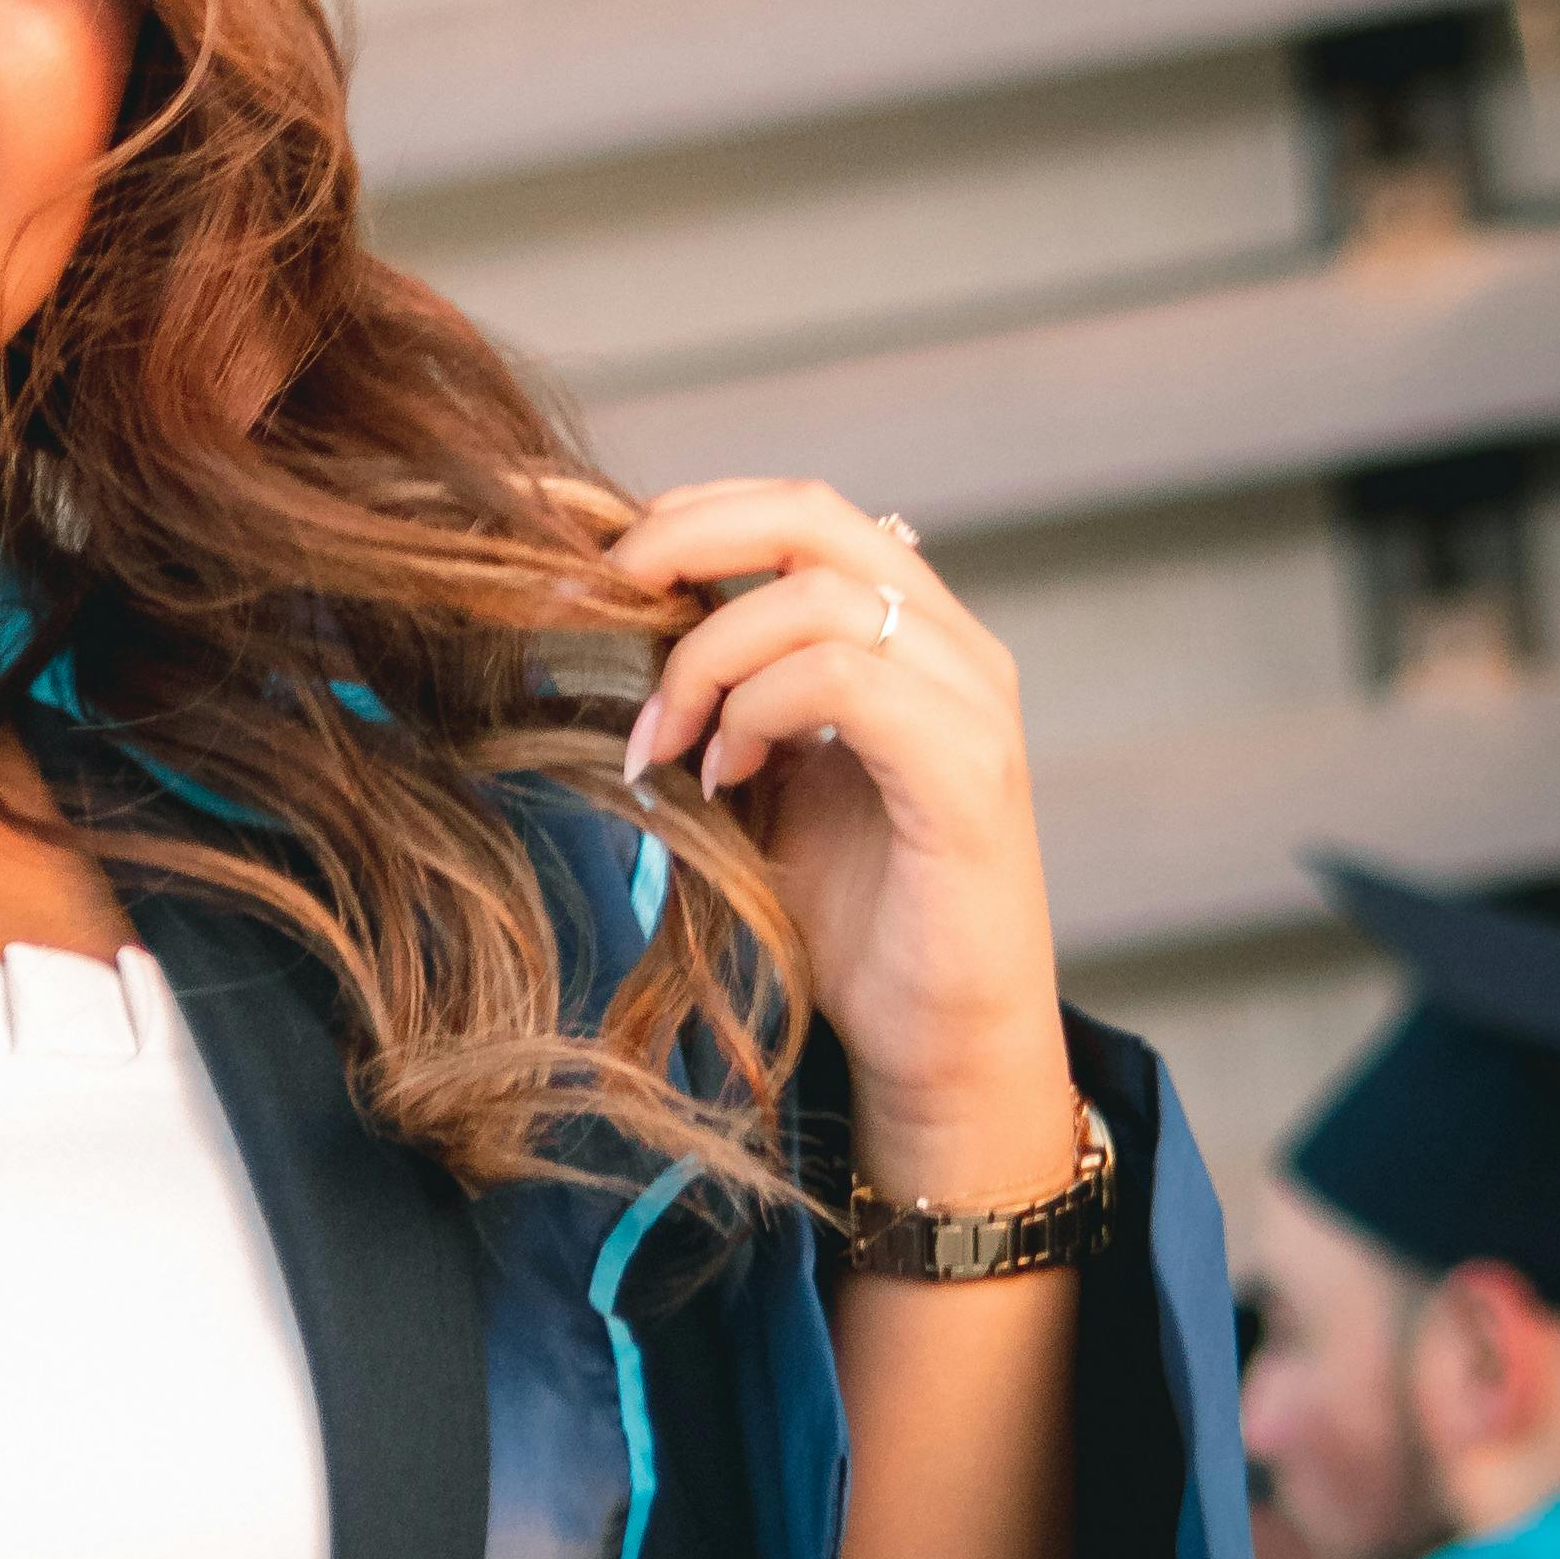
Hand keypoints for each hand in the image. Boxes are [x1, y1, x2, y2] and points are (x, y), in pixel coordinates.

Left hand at [607, 478, 1071, 1202]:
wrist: (936, 1046)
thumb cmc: (852, 921)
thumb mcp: (761, 785)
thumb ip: (719, 702)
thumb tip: (614, 633)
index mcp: (907, 635)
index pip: (797, 512)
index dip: (687, 516)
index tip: (589, 564)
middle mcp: (953, 646)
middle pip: (810, 515)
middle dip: (681, 541)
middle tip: (598, 602)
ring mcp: (970, 701)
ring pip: (818, 595)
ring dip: (707, 658)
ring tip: (668, 744)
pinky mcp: (969, 768)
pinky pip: (847, 679)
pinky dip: (761, 711)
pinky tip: (727, 776)